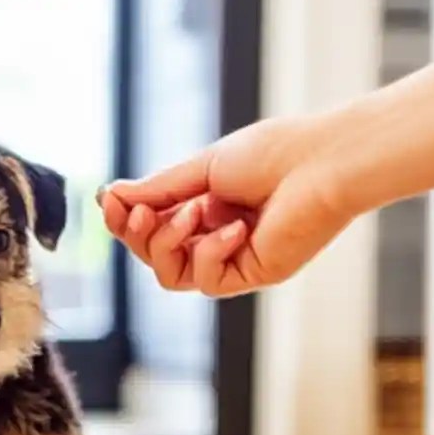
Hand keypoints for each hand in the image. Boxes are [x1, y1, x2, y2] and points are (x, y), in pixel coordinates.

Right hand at [98, 116, 354, 296]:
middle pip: (152, 255)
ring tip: (193, 211)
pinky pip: (206, 280)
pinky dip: (209, 253)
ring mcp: (233, 258)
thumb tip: (113, 195)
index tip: (109, 199)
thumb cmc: (275, 154)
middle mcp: (215, 236)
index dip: (123, 220)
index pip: (149, 228)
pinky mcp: (251, 274)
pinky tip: (234, 228)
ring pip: (170, 274)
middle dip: (137, 234)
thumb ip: (158, 189)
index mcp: (205, 208)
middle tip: (141, 212)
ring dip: (169, 242)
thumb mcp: (201, 168)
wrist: (324, 162)